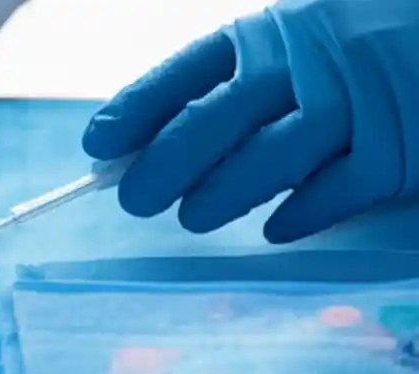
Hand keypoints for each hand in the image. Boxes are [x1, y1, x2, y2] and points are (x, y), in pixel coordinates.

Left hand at [83, 0, 418, 243]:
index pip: (192, 69)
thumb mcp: (289, 50)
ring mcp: (361, 100)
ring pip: (279, 151)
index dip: (139, 107)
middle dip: (170, 159)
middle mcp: (313, 59)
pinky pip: (347, 184)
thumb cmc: (353, 54)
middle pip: (225, 112)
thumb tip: (136, 150)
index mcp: (274, 32)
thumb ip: (226, 92)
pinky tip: (275, 228)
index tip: (98, 143)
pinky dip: (306, 209)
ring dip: (227, 189)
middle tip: (135, 199)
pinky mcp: (402, 145)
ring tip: (193, 217)